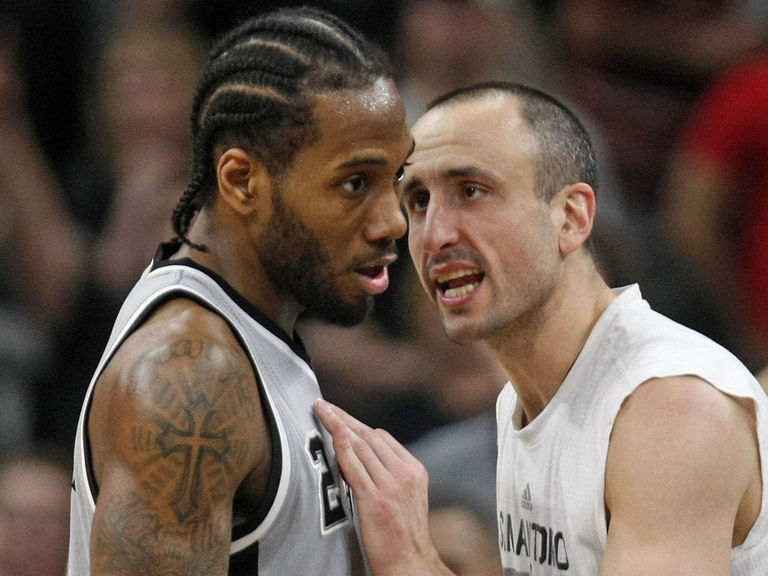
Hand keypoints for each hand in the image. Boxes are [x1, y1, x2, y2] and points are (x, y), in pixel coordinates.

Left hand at [313, 399, 453, 575]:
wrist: (410, 563)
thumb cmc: (403, 534)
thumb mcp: (407, 496)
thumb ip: (390, 474)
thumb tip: (364, 454)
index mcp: (414, 470)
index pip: (382, 437)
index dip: (357, 424)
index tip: (339, 415)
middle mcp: (404, 473)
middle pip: (369, 436)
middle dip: (344, 418)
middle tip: (323, 405)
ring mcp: (391, 485)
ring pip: (361, 445)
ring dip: (338, 424)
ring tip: (320, 412)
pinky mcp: (376, 499)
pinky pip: (356, 465)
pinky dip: (343, 446)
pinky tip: (333, 433)